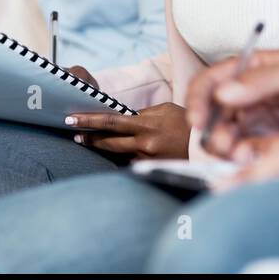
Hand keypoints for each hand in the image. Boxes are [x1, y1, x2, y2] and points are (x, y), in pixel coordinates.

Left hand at [65, 102, 191, 158]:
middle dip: (90, 137)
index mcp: (147, 124)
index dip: (90, 120)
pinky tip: (117, 153)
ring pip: (118, 153)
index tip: (72, 119)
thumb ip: (143, 114)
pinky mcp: (151, 168)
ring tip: (88, 141)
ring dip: (104, 147)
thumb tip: (123, 116)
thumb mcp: (165, 110)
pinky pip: (131, 161)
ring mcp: (147, 158)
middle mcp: (144, 142)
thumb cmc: (186, 123)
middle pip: (109, 141)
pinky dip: (123, 156)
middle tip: (75, 134)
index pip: (111, 121)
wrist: (206, 146)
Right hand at [185, 49, 278, 159]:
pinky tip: (255, 159)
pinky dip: (242, 160)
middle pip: (212, 112)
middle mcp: (253, 94)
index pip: (213, 79)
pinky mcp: (272, 146)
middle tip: (225, 144)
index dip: (198, 98)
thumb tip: (224, 93)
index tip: (197, 120)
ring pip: (224, 137)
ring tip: (244, 153)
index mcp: (256, 68)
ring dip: (225, 148)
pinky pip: (245, 155)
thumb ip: (265, 80)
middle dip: (210, 130)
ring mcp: (261, 121)